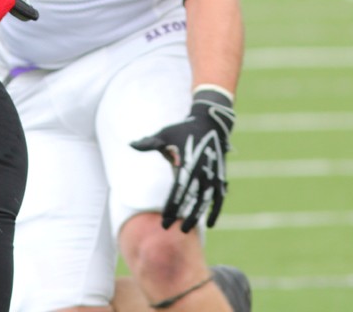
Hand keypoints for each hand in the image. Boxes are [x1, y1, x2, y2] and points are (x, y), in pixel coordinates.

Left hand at [130, 87, 235, 231]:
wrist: (210, 122)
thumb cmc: (183, 129)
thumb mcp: (165, 134)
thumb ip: (149, 143)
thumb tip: (131, 144)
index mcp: (187, 164)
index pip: (177, 191)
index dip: (171, 206)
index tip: (163, 220)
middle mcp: (202, 172)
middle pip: (190, 199)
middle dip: (179, 215)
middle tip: (168, 228)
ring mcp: (213, 175)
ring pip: (205, 202)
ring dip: (196, 217)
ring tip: (186, 230)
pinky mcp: (221, 177)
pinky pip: (220, 198)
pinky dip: (216, 211)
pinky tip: (211, 224)